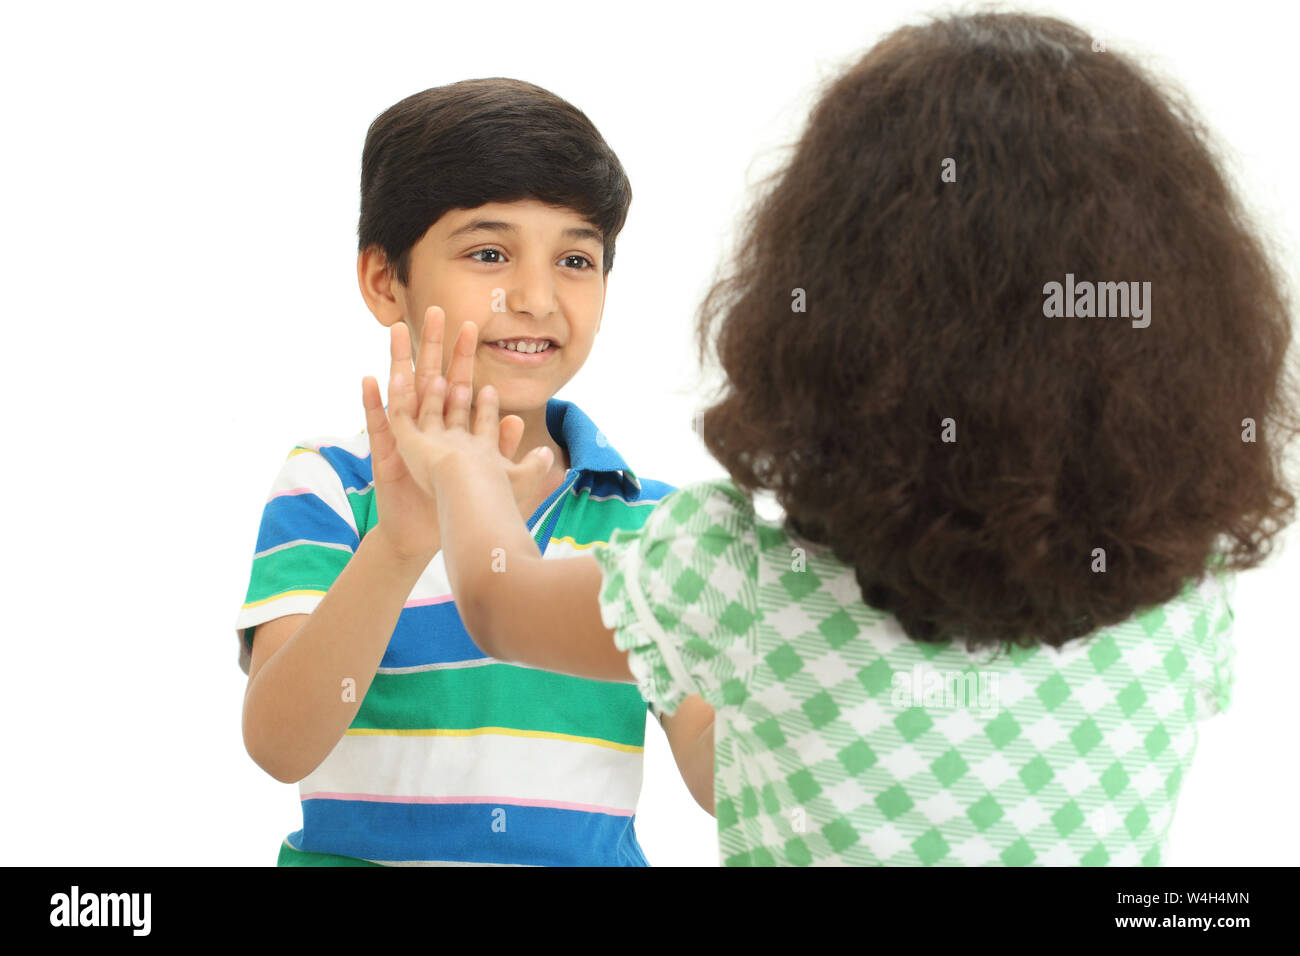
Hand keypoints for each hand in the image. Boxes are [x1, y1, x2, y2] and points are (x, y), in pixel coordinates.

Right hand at [385, 306, 553, 500]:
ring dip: (398, 361)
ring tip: (397, 331)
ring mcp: (401, 437)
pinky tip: (370, 380)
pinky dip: (372, 404)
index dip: (464, 358)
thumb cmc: (449, 506)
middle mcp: (422, 426)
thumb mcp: (482, 475)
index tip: (472, 328)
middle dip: (433, 346)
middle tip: (437, 312)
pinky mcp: (384, 454)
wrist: (420, 537)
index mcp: (445, 427)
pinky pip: (377, 426)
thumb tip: (519, 422)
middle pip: (429, 376)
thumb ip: (499, 448)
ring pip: (400, 392)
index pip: (456, 384)